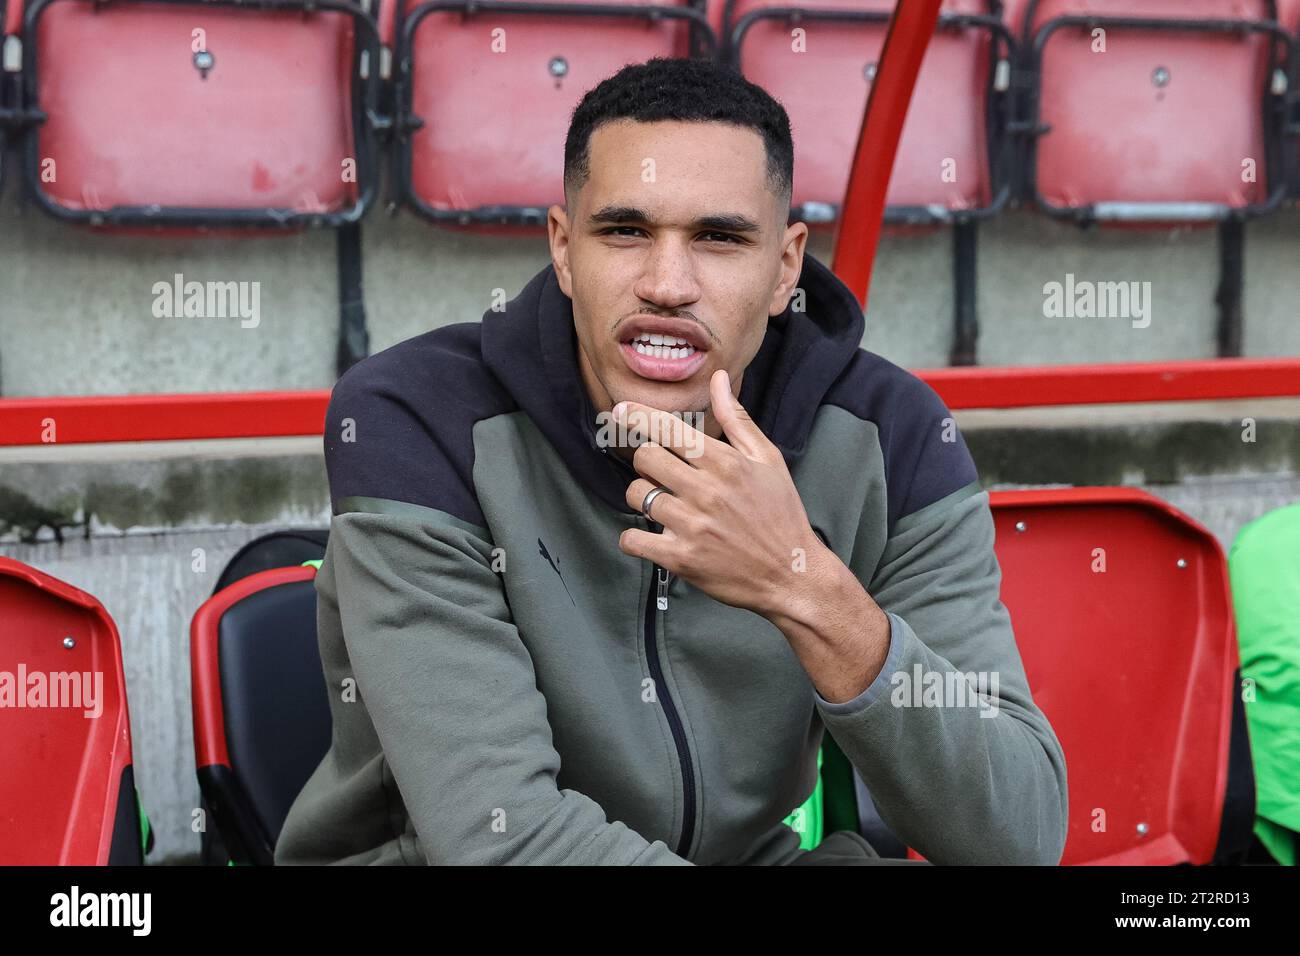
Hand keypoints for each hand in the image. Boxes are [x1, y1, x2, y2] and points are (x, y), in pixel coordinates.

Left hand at [615, 369, 827, 618]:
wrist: (792, 574)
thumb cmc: (781, 514)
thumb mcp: (768, 459)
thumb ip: (736, 419)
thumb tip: (718, 379)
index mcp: (726, 463)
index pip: (668, 430)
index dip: (638, 417)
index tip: (621, 411)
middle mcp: (706, 491)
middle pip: (645, 458)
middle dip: (648, 462)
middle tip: (662, 473)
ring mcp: (692, 526)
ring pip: (637, 496)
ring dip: (644, 498)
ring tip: (666, 506)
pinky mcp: (681, 559)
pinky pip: (633, 540)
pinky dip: (635, 539)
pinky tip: (653, 536)